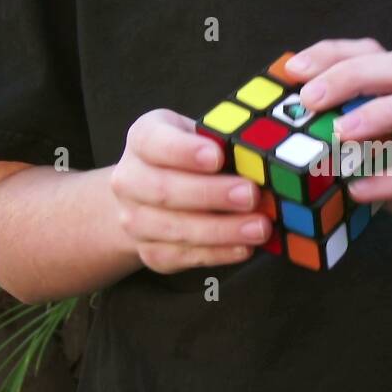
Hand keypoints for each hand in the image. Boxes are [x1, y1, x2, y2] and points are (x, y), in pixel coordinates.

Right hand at [110, 109, 271, 272]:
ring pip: (174, 229)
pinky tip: (244, 248)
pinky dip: (217, 253)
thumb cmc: (186, 158)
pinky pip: (182, 256)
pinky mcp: (150, 252)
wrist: (145, 196)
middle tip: (250, 195)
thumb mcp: (198, 136)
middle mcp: (129, 180)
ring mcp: (134, 220)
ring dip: (221, 230)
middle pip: (164, 190)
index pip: (154, 142)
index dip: (184, 151)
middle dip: (211, 194)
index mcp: (142, 139)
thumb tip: (262, 157)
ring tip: (259, 228)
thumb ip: (221, 141)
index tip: (216, 156)